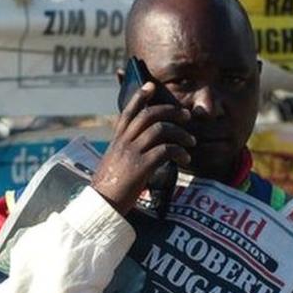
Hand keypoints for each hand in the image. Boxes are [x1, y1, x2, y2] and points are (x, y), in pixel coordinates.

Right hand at [91, 83, 193, 212]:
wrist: (101, 206)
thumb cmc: (109, 190)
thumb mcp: (113, 165)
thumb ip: (125, 153)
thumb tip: (144, 150)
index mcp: (117, 142)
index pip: (128, 112)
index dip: (139, 97)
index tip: (150, 86)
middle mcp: (124, 143)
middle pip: (149, 115)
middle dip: (171, 111)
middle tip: (186, 116)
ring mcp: (132, 153)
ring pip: (160, 129)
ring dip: (180, 133)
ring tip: (191, 142)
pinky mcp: (141, 166)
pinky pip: (165, 150)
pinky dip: (179, 152)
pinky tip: (185, 159)